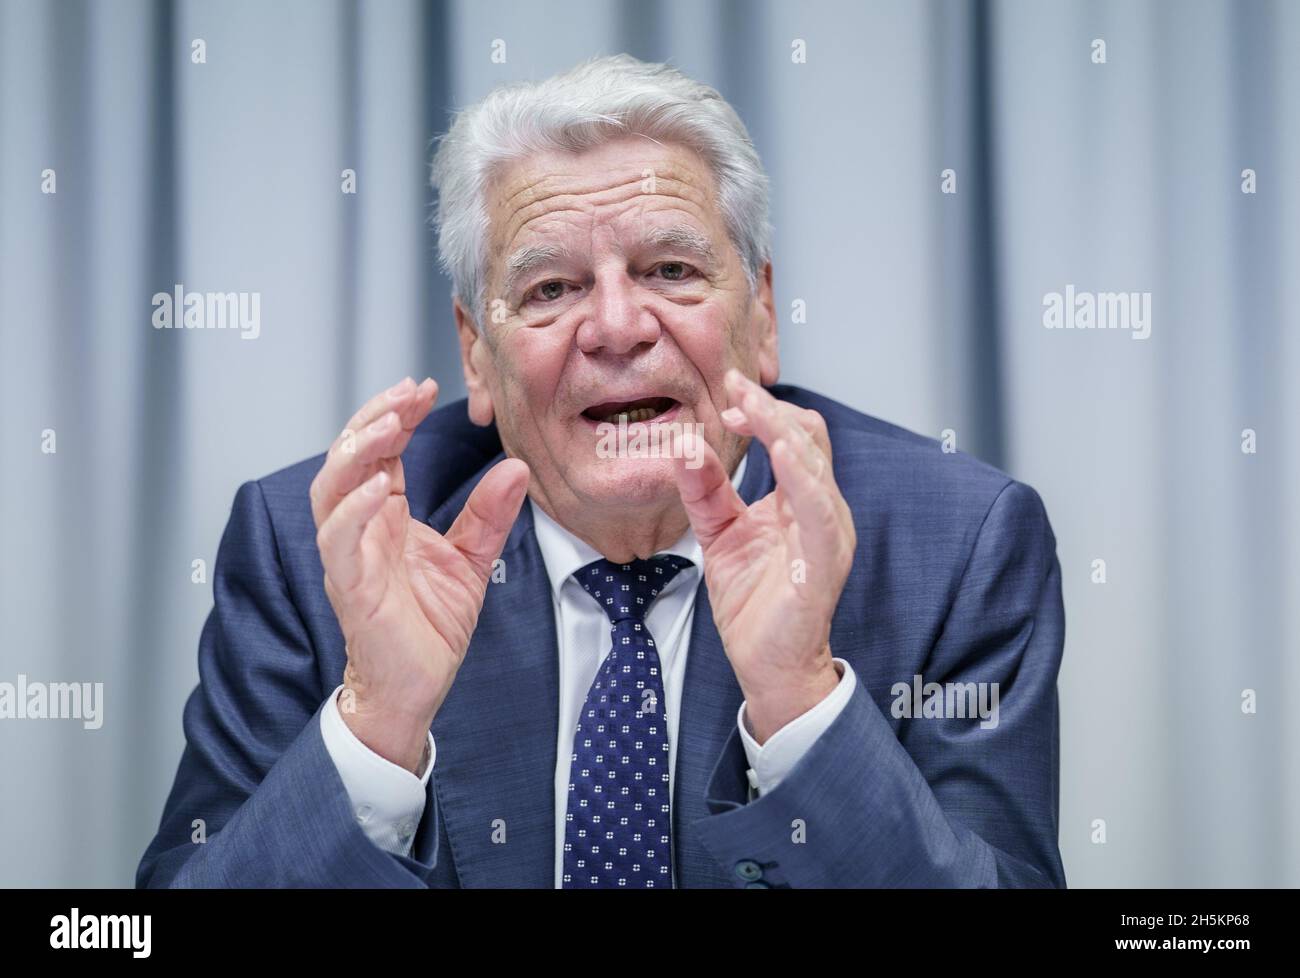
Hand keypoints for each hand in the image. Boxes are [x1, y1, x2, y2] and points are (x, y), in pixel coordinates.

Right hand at [310, 377, 529, 772]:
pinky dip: (354, 511)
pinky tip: (381, 487)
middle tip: (407, 391)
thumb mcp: (472, 559)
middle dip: (373, 418)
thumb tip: (516, 466)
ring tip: (391, 425)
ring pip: (330, 490)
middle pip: (348, 458)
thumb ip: (489, 514)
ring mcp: (349, 555)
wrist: (417, 687)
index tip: (424, 385)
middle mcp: (360, 529)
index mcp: (384, 517)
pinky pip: (338, 541)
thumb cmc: (431, 625)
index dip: (395, 415)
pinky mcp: (349, 586)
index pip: (379, 452)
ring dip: (357, 453)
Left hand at [673, 369, 854, 742]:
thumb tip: (684, 445)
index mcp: (802, 501)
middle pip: (808, 438)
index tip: (728, 389)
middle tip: (732, 386)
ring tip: (749, 407)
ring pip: (815, 465)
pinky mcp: (823, 562)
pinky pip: (819, 511)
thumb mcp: (720, 534)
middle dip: (769, 408)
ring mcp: (828, 534)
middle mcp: (822, 510)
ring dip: (781, 429)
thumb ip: (706, 491)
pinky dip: (802, 475)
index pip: (795, 436)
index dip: (764, 409)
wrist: (768, 665)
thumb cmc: (753, 602)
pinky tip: (782, 450)